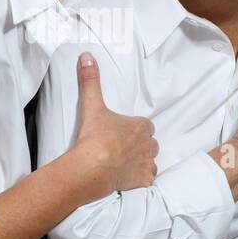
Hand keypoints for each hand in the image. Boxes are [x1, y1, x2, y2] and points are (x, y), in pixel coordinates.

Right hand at [71, 53, 157, 194]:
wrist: (92, 167)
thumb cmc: (94, 136)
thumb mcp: (91, 105)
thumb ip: (90, 80)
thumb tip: (86, 56)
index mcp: (139, 127)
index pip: (146, 126)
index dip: (137, 129)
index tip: (125, 133)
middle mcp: (147, 145)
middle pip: (151, 144)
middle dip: (141, 146)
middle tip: (123, 149)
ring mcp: (146, 165)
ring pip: (151, 162)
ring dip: (142, 163)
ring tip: (125, 166)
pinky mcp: (142, 182)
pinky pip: (147, 181)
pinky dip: (141, 181)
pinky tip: (129, 181)